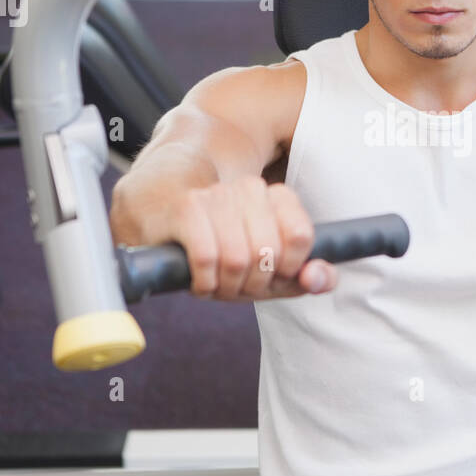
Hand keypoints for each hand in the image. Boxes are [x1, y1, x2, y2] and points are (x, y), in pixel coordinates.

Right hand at [112, 174, 337, 300]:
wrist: (157, 207)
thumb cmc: (219, 243)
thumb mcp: (270, 265)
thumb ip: (308, 274)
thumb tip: (318, 278)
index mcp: (274, 197)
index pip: (300, 236)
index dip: (288, 268)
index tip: (272, 275)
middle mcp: (248, 189)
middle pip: (268, 253)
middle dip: (253, 284)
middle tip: (236, 285)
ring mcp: (217, 196)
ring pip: (238, 258)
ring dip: (225, 286)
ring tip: (215, 283)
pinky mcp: (186, 208)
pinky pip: (207, 258)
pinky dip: (205, 282)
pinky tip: (199, 281)